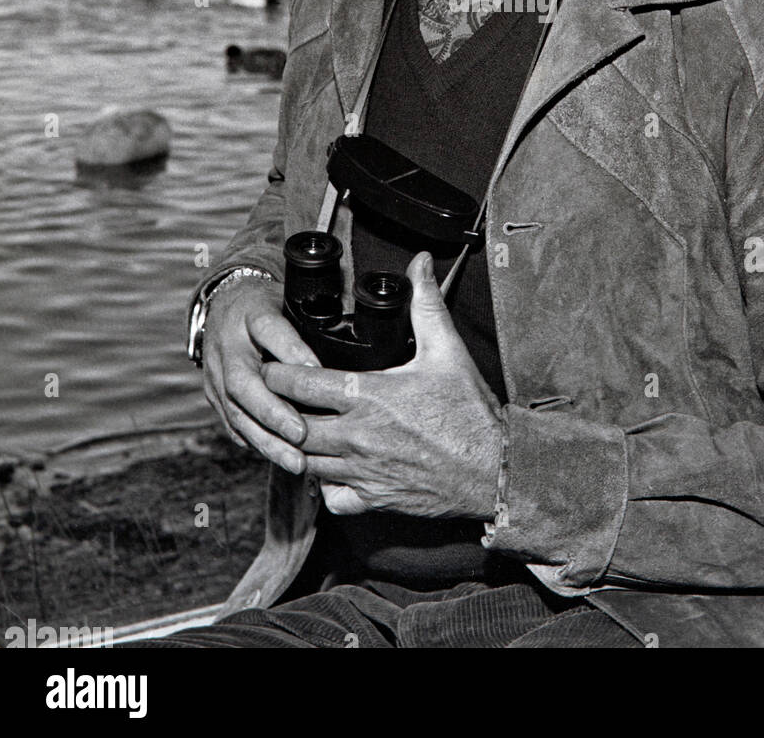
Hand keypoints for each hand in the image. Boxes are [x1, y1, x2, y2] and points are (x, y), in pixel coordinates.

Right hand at [202, 276, 320, 474]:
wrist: (224, 306)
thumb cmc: (268, 304)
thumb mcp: (289, 297)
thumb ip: (316, 314)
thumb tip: (353, 333)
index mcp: (251, 313)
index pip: (269, 328)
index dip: (291, 350)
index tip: (316, 372)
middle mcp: (228, 345)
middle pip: (243, 381)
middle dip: (273, 411)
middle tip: (302, 434)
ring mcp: (216, 373)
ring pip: (236, 411)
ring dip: (267, 439)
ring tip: (296, 462)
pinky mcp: (215, 395)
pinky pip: (233, 424)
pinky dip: (258, 443)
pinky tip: (281, 458)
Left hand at [262, 252, 504, 519]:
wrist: (492, 470)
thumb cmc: (469, 412)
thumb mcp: (448, 351)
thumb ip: (426, 305)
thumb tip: (420, 263)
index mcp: (368, 396)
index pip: (301, 384)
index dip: (276, 373)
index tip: (270, 364)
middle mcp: (356, 437)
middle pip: (291, 425)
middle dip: (275, 409)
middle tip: (270, 396)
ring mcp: (361, 473)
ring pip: (304, 462)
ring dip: (295, 445)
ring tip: (293, 427)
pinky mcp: (372, 499)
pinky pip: (330, 497)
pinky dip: (323, 483)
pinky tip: (330, 466)